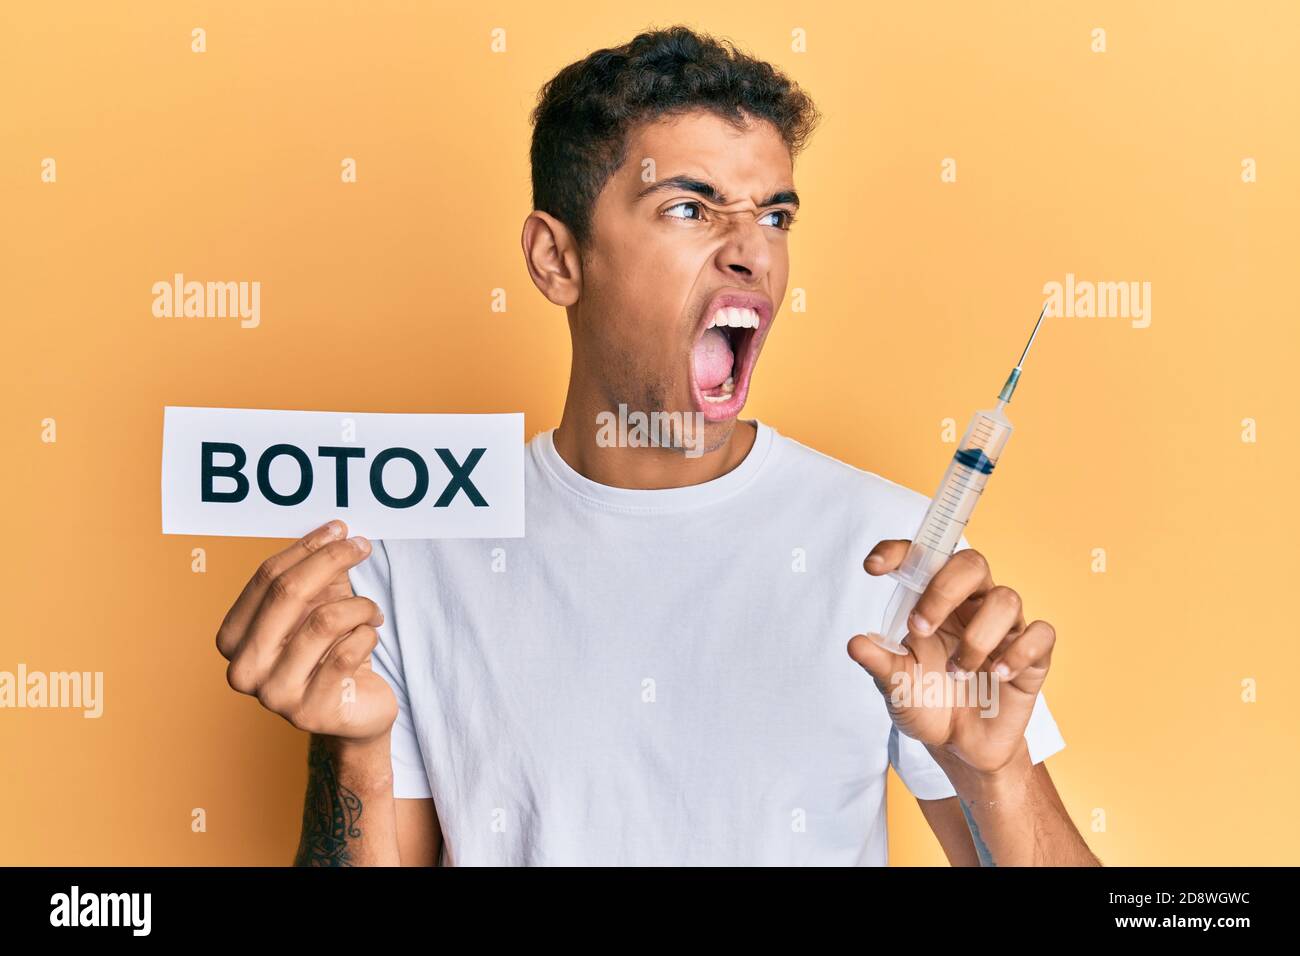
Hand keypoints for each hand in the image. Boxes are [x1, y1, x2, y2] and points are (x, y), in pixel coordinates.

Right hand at [216, 520, 396, 742]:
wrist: (354, 712)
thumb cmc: (331, 652)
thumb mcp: (319, 607)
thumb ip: (317, 574)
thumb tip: (333, 532)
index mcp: (232, 638)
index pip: (267, 578)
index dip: (307, 548)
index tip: (340, 529)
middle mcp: (243, 669)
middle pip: (287, 593)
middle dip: (330, 560)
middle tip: (363, 546)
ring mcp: (273, 695)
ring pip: (324, 621)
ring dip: (359, 606)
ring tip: (373, 610)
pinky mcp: (310, 712)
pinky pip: (348, 651)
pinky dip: (367, 635)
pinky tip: (370, 638)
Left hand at [846, 540, 1056, 774]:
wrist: (958, 747)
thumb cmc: (927, 703)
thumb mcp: (895, 685)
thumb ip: (879, 662)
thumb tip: (856, 644)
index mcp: (935, 602)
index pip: (925, 558)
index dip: (901, 552)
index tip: (873, 567)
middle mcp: (971, 607)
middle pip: (972, 564)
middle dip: (944, 591)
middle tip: (921, 629)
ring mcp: (1004, 629)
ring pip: (1006, 599)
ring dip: (976, 637)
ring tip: (958, 673)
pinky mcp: (1032, 657)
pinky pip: (1041, 634)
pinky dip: (1019, 653)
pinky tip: (998, 676)